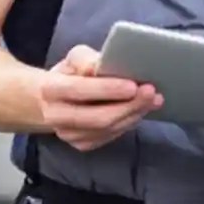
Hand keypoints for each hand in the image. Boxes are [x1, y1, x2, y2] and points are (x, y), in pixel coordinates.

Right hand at [38, 44, 161, 151]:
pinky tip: (140, 110)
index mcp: (51, 89)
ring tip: (153, 100)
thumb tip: (101, 66)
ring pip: (108, 129)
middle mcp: (57, 116)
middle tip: (151, 93)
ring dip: (134, 114)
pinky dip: (129, 122)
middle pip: (98, 117)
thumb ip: (86, 59)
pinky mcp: (81, 144)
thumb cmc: (68, 74)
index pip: (80, 90)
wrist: (50, 100)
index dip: (107, 89)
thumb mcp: (73, 59)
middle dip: (128, 106)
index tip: (132, 85)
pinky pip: (111, 136)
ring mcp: (69, 135)